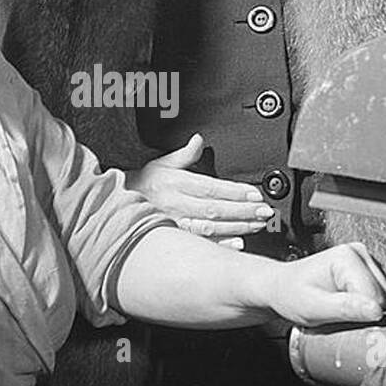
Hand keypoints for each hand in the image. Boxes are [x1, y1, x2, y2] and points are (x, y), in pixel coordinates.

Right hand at [126, 134, 272, 247]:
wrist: (119, 207)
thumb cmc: (145, 186)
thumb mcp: (162, 164)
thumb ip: (185, 154)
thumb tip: (199, 140)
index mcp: (176, 183)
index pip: (210, 187)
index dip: (234, 191)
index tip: (255, 194)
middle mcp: (177, 204)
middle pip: (215, 208)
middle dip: (243, 210)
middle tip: (265, 211)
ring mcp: (177, 224)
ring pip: (210, 227)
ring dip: (237, 227)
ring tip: (258, 225)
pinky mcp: (177, 239)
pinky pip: (201, 244)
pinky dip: (220, 245)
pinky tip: (238, 244)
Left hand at [266, 242, 385, 326]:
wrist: (282, 287)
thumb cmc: (291, 294)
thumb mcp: (312, 307)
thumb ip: (345, 309)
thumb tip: (376, 311)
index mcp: (347, 257)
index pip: (377, 297)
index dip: (361, 315)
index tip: (338, 316)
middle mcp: (361, 254)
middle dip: (366, 312)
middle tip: (338, 312)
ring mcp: (367, 261)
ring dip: (370, 309)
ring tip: (343, 307)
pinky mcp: (371, 271)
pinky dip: (374, 306)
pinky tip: (353, 304)